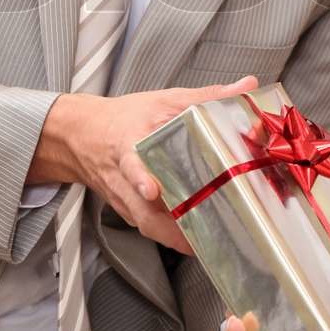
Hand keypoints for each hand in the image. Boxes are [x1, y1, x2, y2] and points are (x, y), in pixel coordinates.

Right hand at [30, 76, 258, 252]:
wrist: (82, 136)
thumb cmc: (125, 118)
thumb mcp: (163, 99)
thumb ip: (206, 96)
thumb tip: (247, 86)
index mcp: (129, 144)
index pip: (131, 163)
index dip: (140, 178)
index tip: (151, 189)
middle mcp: (124, 176)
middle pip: (141, 208)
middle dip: (166, 226)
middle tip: (193, 234)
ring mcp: (125, 197)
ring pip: (145, 224)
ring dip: (173, 237)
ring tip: (202, 244)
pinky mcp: (128, 209)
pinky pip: (148, 227)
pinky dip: (170, 236)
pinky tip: (194, 241)